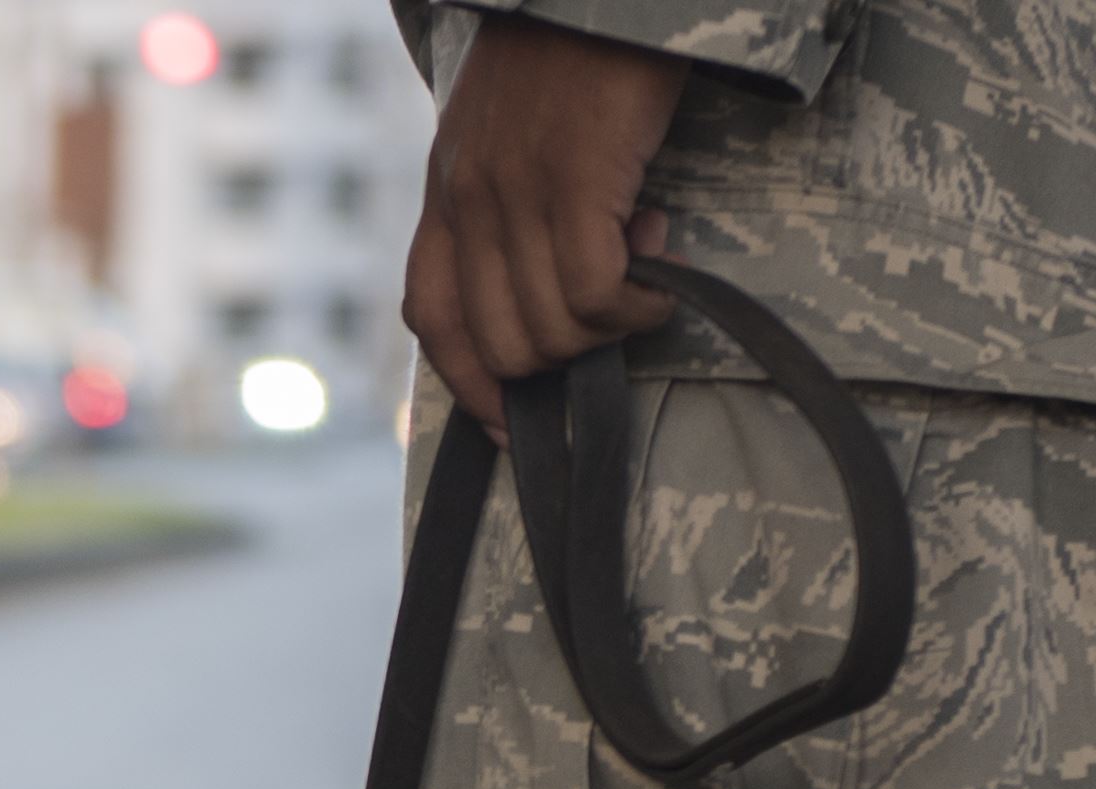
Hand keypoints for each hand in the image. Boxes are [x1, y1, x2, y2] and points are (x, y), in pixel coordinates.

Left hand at [406, 15, 691, 431]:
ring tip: (645, 265)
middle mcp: (469, 203)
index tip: (508, 425)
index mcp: (447, 194)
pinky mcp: (574, 183)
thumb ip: (506, 205)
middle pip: (500, 343)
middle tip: (615, 309)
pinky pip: (595, 292)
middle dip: (564, 356)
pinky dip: (637, 303)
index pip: (434, 319)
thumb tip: (542, 288)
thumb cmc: (572, 57)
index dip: (471, 385)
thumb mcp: (507, 134)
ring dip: (609, 325)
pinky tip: (661, 266)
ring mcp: (517, 196)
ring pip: (550, 328)